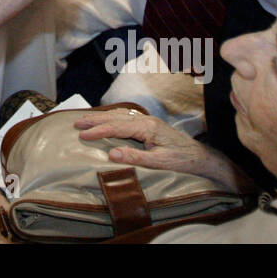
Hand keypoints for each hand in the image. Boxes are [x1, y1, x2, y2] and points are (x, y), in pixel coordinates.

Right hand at [73, 109, 244, 190]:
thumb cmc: (181, 161)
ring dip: (101, 117)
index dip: (98, 131)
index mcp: (147, 127)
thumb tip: (111, 153)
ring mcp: (148, 121)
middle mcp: (146, 120)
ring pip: (120, 115)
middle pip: (116, 117)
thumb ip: (135, 156)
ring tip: (85, 120)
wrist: (200, 157)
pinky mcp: (149, 125)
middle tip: (76, 123)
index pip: (117, 127)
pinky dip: (112, 118)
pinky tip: (105, 120)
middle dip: (95, 119)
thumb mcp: (158, 162)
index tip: (82, 135)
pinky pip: (125, 118)